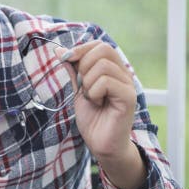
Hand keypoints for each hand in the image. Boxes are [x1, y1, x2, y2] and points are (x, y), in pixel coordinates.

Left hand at [57, 41, 136, 159]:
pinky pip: (106, 82)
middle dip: (84, 65)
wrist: (100, 143)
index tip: (65, 60)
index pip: (100, 45)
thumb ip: (73, 70)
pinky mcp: (129, 97)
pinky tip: (97, 103)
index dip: (81, 49)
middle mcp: (123, 74)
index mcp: (113, 69)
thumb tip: (59, 50)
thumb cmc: (93, 118)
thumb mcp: (78, 89)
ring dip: (88, 83)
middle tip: (83, 86)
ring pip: (102, 66)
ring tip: (92, 98)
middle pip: (103, 49)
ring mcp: (128, 84)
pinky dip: (94, 92)